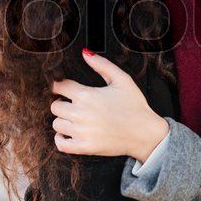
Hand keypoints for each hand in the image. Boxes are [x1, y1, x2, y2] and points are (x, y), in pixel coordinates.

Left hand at [50, 49, 169, 160]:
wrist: (145, 133)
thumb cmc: (135, 106)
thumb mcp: (122, 79)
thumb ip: (102, 64)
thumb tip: (85, 53)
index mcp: (88, 95)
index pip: (60, 87)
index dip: (61, 85)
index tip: (65, 88)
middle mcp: (82, 114)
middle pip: (55, 106)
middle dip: (62, 103)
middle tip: (73, 104)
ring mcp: (82, 132)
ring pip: (57, 124)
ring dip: (64, 120)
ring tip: (75, 119)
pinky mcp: (85, 147)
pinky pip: (61, 144)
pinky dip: (61, 139)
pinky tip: (69, 133)